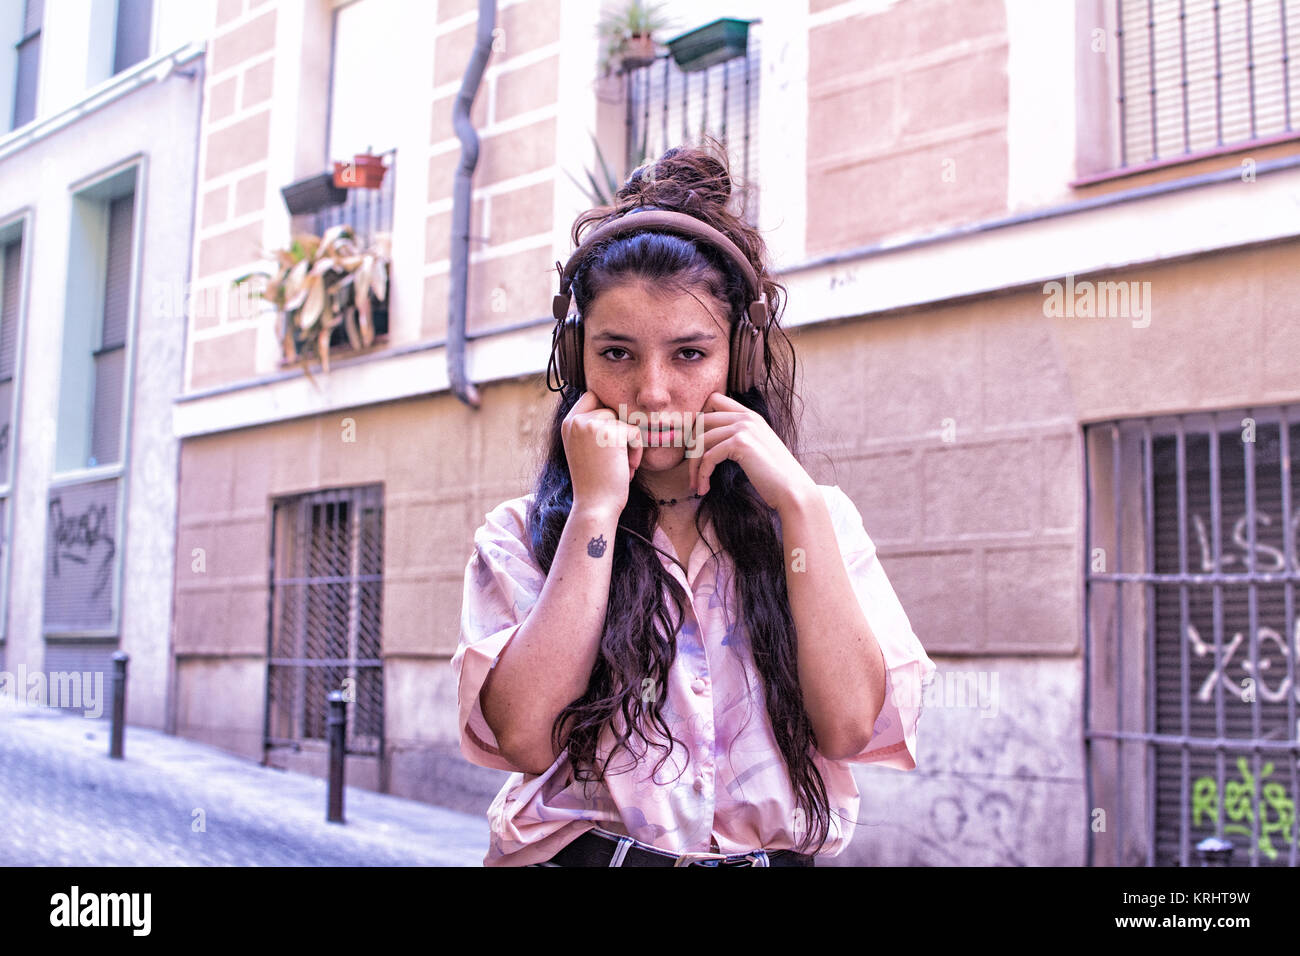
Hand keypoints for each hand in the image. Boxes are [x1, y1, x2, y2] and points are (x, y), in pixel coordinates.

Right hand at [561, 390, 643, 514]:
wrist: (595, 506)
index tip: (612, 436)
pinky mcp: (610, 433)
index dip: (607, 411)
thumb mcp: (584, 449)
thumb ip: (591, 428)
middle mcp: (576, 421)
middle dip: (619, 430)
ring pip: (623, 421)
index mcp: (568, 424)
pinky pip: (634, 432)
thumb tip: (614, 408)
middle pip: (610, 408)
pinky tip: (628, 469)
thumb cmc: (594, 482)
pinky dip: (637, 451)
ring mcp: (592, 425)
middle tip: (618, 456)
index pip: (591, 396)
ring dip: (628, 443)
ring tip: (622, 466)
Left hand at [689, 392, 817, 512]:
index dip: (698, 420)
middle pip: (701, 419)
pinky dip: (702, 474)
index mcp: (750, 416)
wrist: (793, 490)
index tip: (695, 445)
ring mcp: (744, 428)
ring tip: (696, 484)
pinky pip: (708, 456)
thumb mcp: (755, 449)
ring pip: (701, 440)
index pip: (713, 400)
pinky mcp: (741, 443)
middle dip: (691, 445)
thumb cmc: (774, 477)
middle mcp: (747, 417)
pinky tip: (704, 488)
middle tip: (692, 468)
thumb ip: (736, 439)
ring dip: (694, 465)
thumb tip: (705, 445)